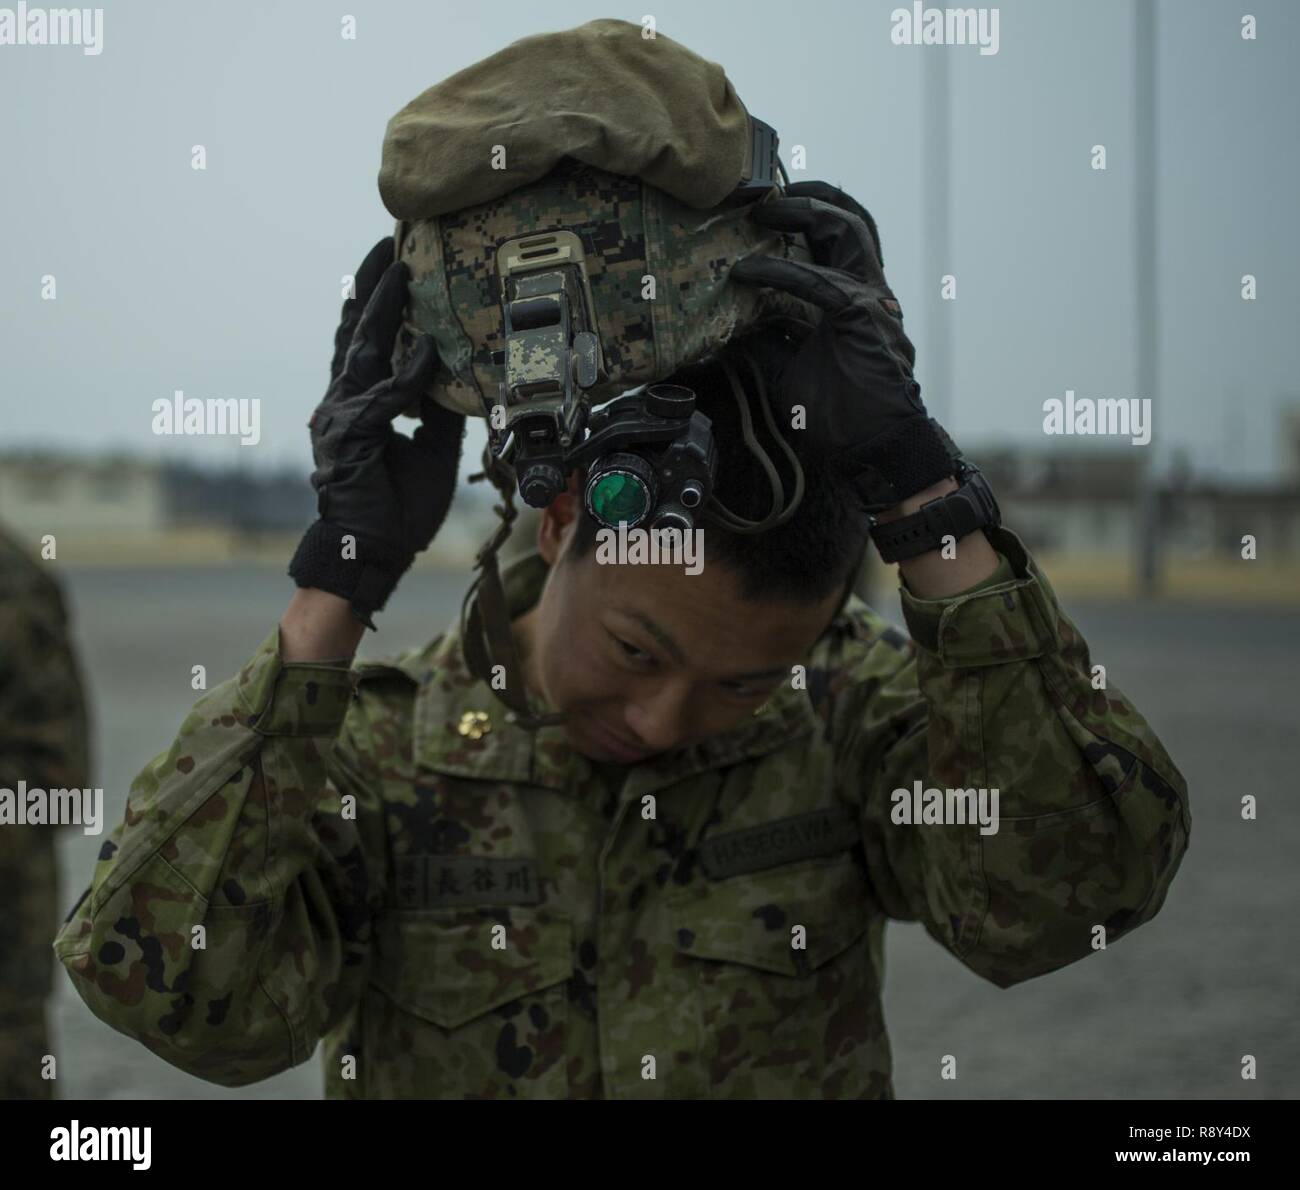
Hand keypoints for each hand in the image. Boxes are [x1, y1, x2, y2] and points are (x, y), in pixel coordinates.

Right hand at [288, 237, 465, 626]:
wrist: (374, 553)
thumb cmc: (398, 508)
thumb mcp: (432, 451)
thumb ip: (438, 411)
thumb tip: (454, 374)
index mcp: (359, 406)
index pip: (368, 346)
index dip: (379, 307)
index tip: (393, 268)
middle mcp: (343, 403)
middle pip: (358, 333)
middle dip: (373, 288)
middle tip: (386, 244)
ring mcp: (341, 417)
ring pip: (364, 351)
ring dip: (383, 309)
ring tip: (397, 268)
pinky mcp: (350, 436)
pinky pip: (386, 398)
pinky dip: (409, 375)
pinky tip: (428, 351)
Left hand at [731, 180, 959, 511]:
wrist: (879, 447)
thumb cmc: (845, 416)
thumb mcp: (790, 373)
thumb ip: (766, 345)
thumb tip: (723, 330)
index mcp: (859, 299)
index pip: (839, 240)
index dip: (808, 216)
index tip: (765, 209)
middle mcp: (871, 291)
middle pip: (849, 219)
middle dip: (810, 195)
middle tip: (763, 191)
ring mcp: (872, 300)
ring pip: (845, 229)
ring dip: (803, 211)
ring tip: (762, 208)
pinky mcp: (863, 316)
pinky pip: (817, 281)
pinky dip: (781, 270)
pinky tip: (748, 270)